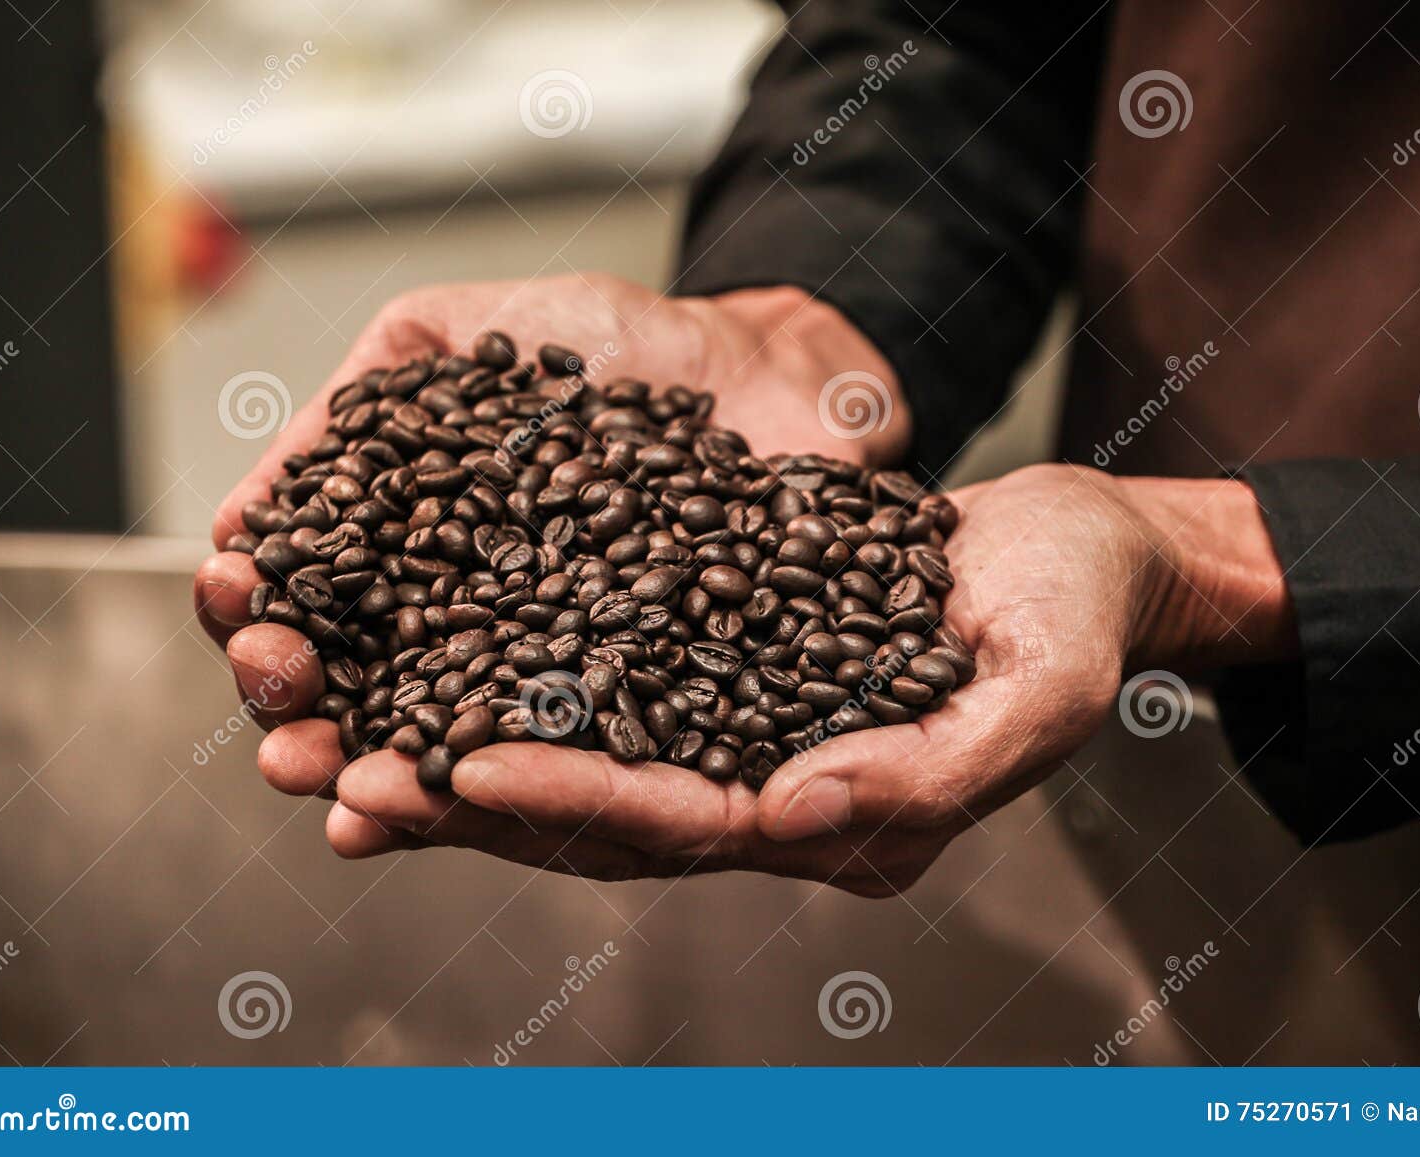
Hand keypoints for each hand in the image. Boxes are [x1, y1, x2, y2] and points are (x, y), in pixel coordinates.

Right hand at [192, 274, 904, 859]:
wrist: (760, 361)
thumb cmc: (612, 344)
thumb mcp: (457, 334)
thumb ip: (355, 402)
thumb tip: (240, 511)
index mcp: (412, 553)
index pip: (314, 605)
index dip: (261, 611)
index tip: (236, 594)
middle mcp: (470, 629)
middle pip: (364, 696)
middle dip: (302, 716)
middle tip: (278, 714)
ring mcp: (554, 674)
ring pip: (450, 749)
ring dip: (381, 785)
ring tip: (337, 794)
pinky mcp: (644, 707)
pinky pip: (575, 761)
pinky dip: (512, 795)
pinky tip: (453, 808)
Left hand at [322, 464, 1295, 893]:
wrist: (1076, 551)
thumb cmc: (1070, 613)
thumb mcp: (1037, 689)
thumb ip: (928, 774)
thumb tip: (790, 819)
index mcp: (841, 820)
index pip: (683, 826)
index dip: (571, 801)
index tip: (463, 772)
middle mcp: (772, 797)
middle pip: (599, 814)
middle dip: (474, 799)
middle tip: (350, 779)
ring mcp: (737, 739)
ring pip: (577, 761)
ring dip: (459, 749)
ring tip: (343, 733)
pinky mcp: (716, 672)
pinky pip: (595, 687)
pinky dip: (508, 676)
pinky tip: (421, 657)